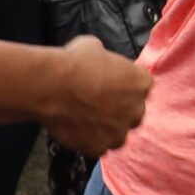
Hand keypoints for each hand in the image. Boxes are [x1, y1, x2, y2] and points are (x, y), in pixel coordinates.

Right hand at [42, 38, 150, 155]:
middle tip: (99, 104)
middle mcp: (136, 110)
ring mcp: (118, 132)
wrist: (52, 86)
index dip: (125, 86)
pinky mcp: (99, 147)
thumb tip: (98, 58)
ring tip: (87, 120)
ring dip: (107, 129)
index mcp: (141, 83)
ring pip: (117, 134)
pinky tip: (76, 130)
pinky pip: (98, 147)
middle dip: (120, 110)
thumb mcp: (95, 47)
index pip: (141, 87)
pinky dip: (89, 140)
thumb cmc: (74, 62)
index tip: (111, 85)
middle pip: (133, 113)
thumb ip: (105, 59)